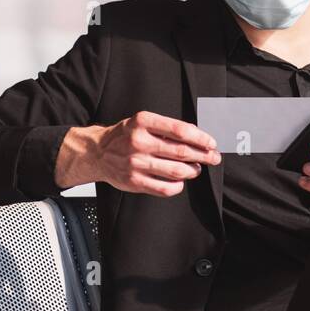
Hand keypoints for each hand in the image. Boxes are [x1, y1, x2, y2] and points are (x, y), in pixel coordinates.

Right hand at [55, 111, 220, 196]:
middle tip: (213, 157)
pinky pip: (164, 188)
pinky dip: (178, 186)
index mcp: (142, 122)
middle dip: (203, 155)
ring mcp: (136, 163)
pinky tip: (180, 181)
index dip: (201, 138)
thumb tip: (198, 137)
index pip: (180, 130)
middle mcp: (139, 142)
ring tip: (196, 168)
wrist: (97, 152)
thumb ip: (167, 127)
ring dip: (193, 170)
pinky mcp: (134, 182)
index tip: (211, 142)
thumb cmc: (124, 136)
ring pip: (176, 171)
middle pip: (181, 151)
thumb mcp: (142, 122)